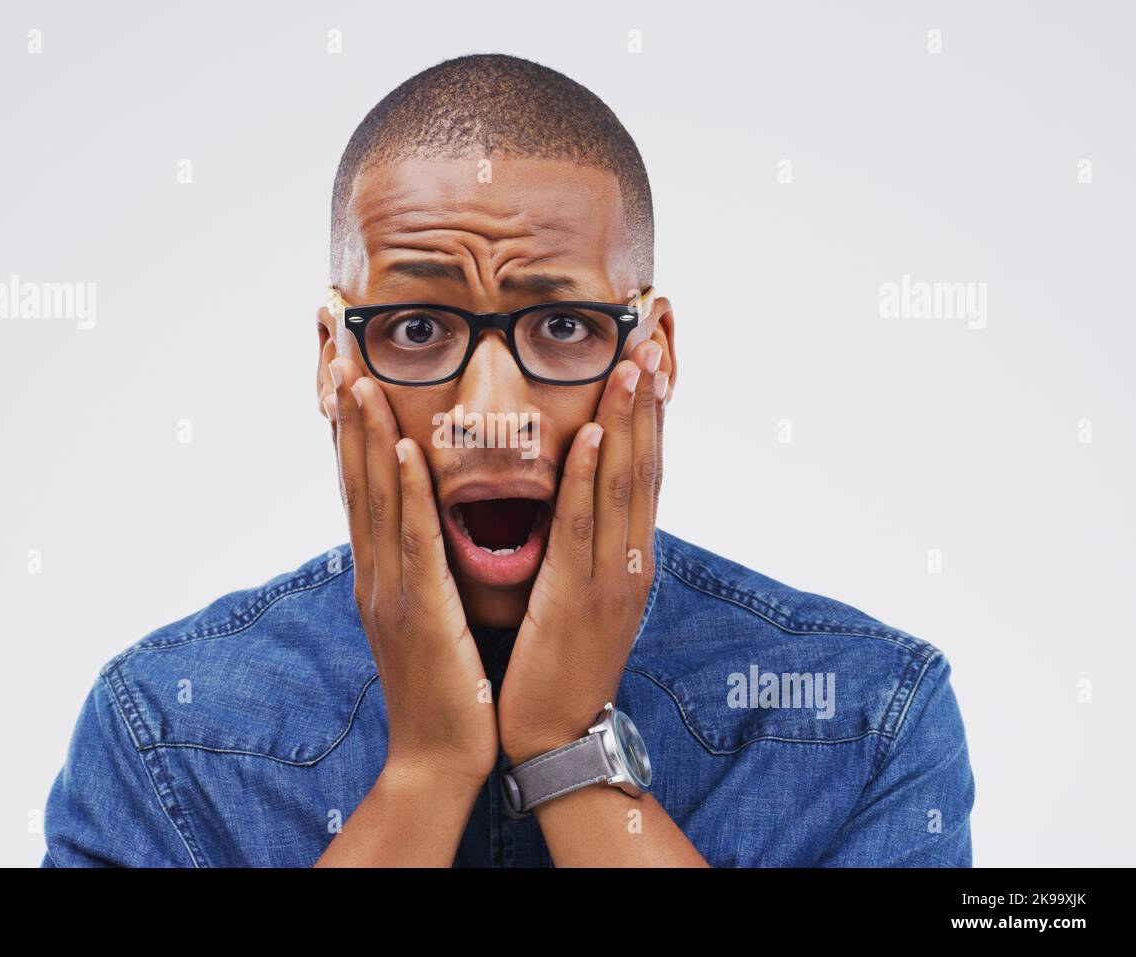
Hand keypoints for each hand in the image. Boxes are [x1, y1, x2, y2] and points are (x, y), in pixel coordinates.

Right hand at [324, 357, 498, 792]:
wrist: (440, 756)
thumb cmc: (446, 688)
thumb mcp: (426, 617)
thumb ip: (420, 571)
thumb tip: (425, 531)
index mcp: (380, 572)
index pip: (362, 487)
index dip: (352, 430)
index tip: (348, 376)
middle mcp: (375, 572)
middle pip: (358, 479)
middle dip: (349, 415)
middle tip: (337, 353)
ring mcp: (391, 591)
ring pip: (378, 499)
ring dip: (368, 436)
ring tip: (360, 379)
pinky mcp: (419, 611)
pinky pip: (414, 541)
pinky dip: (407, 494)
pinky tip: (406, 451)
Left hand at [496, 336, 666, 764]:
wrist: (556, 737)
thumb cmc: (558, 666)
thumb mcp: (581, 599)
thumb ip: (587, 550)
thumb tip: (582, 504)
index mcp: (629, 558)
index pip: (643, 472)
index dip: (648, 415)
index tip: (648, 362)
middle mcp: (631, 560)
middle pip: (645, 466)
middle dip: (648, 401)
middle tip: (652, 338)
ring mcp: (612, 579)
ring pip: (623, 486)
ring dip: (628, 422)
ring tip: (633, 365)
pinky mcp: (579, 600)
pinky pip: (583, 528)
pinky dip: (590, 479)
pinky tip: (592, 437)